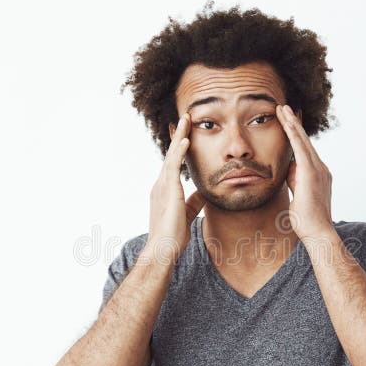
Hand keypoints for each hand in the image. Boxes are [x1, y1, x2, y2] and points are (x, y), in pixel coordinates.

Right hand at [145, 112, 205, 263]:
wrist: (163, 248)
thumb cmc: (174, 236)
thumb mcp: (188, 214)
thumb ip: (195, 202)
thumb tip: (204, 193)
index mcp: (165, 190)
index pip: (173, 163)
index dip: (180, 148)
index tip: (186, 133)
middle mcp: (161, 184)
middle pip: (171, 154)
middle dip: (179, 135)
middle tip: (186, 117)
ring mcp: (163, 186)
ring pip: (172, 154)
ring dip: (180, 136)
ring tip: (186, 119)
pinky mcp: (168, 190)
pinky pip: (173, 166)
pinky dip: (180, 151)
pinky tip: (187, 139)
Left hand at [277, 104, 333, 239]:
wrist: (317, 231)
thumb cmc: (306, 219)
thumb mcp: (297, 195)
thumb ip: (294, 180)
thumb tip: (289, 168)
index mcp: (318, 174)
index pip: (304, 149)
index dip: (296, 135)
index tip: (288, 122)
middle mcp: (321, 168)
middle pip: (304, 141)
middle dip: (294, 123)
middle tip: (284, 107)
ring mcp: (318, 169)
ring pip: (303, 141)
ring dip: (292, 123)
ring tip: (282, 108)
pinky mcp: (311, 173)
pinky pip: (301, 149)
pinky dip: (294, 134)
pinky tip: (287, 123)